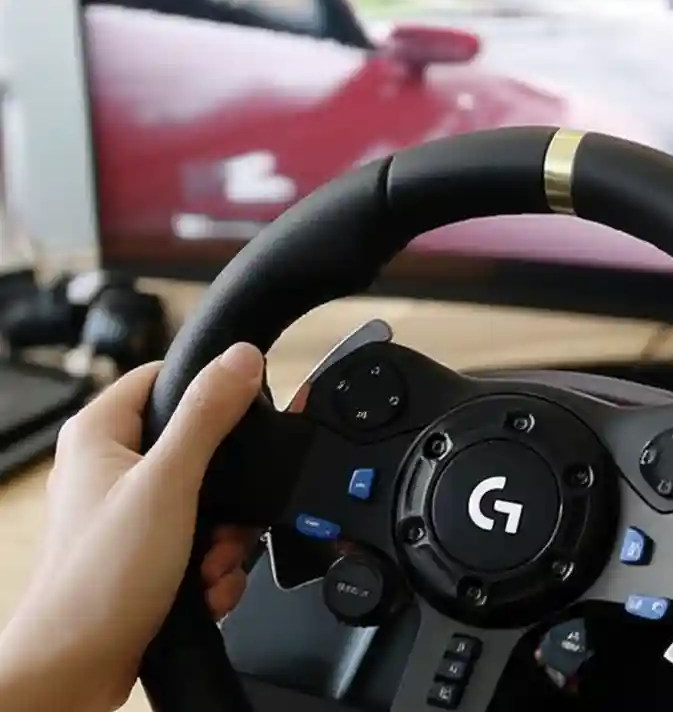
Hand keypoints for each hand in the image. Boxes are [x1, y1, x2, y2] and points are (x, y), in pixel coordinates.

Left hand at [0, 343, 265, 711]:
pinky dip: (210, 568)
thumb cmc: (101, 578)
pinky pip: (196, 543)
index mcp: (100, 433)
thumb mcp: (170, 482)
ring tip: (210, 564)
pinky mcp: (141, 555)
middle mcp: (108, 468)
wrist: (77, 665)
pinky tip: (203, 587)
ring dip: (224, 539)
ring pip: (205, 503)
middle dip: (228, 494)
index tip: (245, 417)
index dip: (211, 392)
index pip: (165, 378)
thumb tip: (241, 358)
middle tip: (224, 518)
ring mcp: (124, 514)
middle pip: (199, 449)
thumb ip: (208, 416)